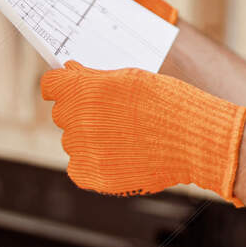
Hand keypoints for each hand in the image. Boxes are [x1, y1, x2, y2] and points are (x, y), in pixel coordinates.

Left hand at [39, 61, 245, 203]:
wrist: (194, 138)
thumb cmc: (167, 102)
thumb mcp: (130, 78)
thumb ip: (94, 76)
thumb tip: (69, 71)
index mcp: (84, 89)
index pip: (51, 85)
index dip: (62, 86)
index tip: (72, 89)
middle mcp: (78, 119)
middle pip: (62, 113)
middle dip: (79, 111)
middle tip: (110, 116)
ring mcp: (83, 150)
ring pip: (72, 141)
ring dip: (89, 137)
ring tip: (123, 137)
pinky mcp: (92, 175)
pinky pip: (78, 167)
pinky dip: (93, 162)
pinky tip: (118, 155)